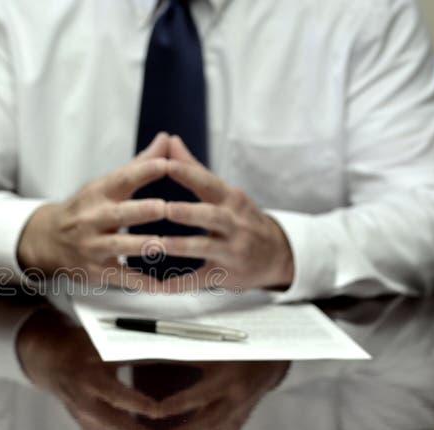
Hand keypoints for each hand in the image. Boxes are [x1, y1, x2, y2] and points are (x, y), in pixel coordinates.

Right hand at [16, 309, 163, 429]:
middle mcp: (86, 404)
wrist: (50, 363)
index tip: (159, 411)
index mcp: (89, 379)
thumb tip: (173, 349)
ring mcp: (87, 422)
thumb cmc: (84, 348)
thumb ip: (137, 350)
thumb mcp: (104, 344)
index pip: (114, 394)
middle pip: (113, 426)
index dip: (136, 402)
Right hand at [17, 133, 171, 287]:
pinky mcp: (96, 271)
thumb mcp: (105, 185)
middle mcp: (93, 219)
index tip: (165, 164)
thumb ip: (139, 165)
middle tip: (165, 207)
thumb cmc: (85, 209)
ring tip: (164, 245)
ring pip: (119, 247)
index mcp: (98, 193)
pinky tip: (163, 284)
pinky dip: (142, 282)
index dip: (143, 171)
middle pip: (118, 215)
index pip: (121, 179)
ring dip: (142, 246)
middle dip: (140, 211)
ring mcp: (93, 246)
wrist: (46, 241)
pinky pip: (122, 278)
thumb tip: (166, 139)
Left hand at [98, 361, 288, 429]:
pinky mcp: (231, 428)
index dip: (181, 403)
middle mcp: (235, 402)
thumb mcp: (211, 345)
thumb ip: (181, 348)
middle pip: (208, 425)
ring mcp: (235, 418)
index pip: (203, 393)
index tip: (156, 411)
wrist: (270, 361)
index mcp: (230, 377)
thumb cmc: (233, 347)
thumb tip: (146, 346)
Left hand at [157, 136, 294, 291]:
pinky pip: (198, 280)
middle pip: (211, 216)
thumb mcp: (225, 193)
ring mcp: (232, 251)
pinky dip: (177, 283)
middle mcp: (235, 224)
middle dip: (188, 212)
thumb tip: (170, 140)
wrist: (279, 255)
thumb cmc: (243, 220)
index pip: (209, 183)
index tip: (164, 164)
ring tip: (156, 244)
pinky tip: (155, 285)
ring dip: (180, 246)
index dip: (187, 173)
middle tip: (163, 208)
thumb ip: (194, 170)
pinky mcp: (225, 275)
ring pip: (205, 248)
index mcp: (231, 200)